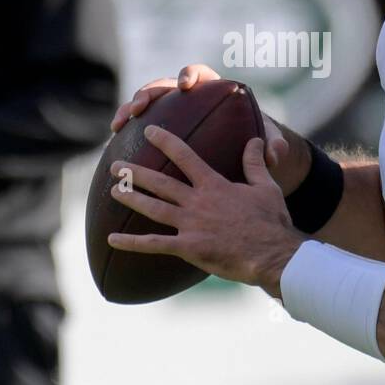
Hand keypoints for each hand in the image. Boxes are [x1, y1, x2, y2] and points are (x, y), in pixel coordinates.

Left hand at [107, 124, 304, 298]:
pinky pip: (154, 244)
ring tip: (113, 191)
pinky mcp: (189, 248)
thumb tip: (255, 139)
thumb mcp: (266, 187)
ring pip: (153, 208)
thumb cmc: (271, 221)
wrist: (273, 253)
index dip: (165, 141)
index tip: (149, 131)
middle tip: (115, 164)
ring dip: (131, 198)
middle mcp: (198, 202)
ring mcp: (191, 225)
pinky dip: (131, 242)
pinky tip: (112, 239)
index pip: (185, 156)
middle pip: (160, 182)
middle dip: (135, 172)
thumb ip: (255, 163)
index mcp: (214, 185)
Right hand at [110, 63, 295, 183]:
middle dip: (151, 92)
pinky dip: (127, 126)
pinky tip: (114, 138)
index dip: (191, 74)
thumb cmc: (256, 141)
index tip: (186, 85)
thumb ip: (273, 146)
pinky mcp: (160, 126)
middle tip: (141, 106)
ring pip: (147, 101)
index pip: (201, 73)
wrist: (242, 151)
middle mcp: (189, 97)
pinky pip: (140, 122)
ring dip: (131, 108)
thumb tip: (274, 153)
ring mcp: (171, 110)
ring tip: (119, 123)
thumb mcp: (267, 143)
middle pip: (165, 85)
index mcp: (213, 91)